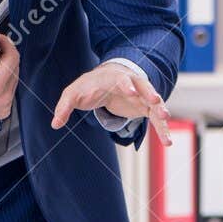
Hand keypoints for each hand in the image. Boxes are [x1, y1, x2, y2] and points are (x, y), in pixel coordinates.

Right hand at [0, 33, 19, 136]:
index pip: (12, 59)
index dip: (7, 45)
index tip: (0, 39)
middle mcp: (0, 99)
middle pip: (15, 69)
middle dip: (7, 55)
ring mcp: (2, 107)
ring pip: (14, 80)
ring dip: (7, 68)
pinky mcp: (1, 112)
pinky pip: (10, 92)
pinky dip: (5, 81)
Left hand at [51, 62, 171, 144]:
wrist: (105, 81)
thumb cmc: (89, 86)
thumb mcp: (73, 94)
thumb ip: (64, 107)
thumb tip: (54, 124)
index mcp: (113, 78)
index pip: (121, 79)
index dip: (125, 85)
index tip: (129, 91)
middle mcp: (131, 84)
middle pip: (143, 86)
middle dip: (149, 92)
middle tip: (156, 100)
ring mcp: (141, 95)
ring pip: (154, 102)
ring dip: (160, 110)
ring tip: (166, 119)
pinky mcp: (146, 108)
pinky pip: (156, 119)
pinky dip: (162, 129)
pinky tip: (168, 143)